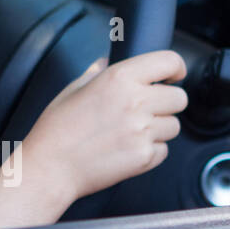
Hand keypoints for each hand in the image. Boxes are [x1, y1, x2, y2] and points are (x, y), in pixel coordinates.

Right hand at [19, 50, 187, 206]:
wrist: (50, 167)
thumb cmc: (56, 130)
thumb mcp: (73, 89)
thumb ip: (98, 72)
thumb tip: (107, 61)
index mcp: (119, 78)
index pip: (169, 62)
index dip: (176, 68)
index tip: (174, 76)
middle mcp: (135, 102)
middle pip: (179, 97)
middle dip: (167, 103)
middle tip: (147, 110)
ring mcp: (142, 131)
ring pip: (174, 125)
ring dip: (160, 128)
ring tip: (131, 133)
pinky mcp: (144, 157)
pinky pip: (164, 150)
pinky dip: (151, 151)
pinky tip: (127, 149)